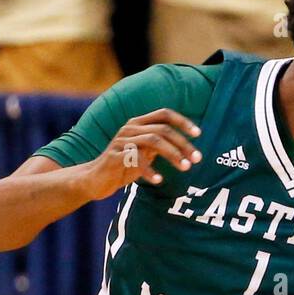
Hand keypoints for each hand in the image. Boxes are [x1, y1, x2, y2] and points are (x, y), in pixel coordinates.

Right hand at [84, 109, 202, 197]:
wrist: (95, 180)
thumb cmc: (122, 167)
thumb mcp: (144, 153)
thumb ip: (159, 146)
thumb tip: (183, 146)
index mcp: (138, 124)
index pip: (164, 114)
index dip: (182, 122)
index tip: (198, 134)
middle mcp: (130, 128)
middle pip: (163, 129)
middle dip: (183, 144)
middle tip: (197, 159)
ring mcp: (122, 141)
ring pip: (153, 141)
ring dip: (172, 154)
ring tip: (185, 168)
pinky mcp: (115, 156)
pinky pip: (136, 159)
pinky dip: (150, 170)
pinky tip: (159, 180)